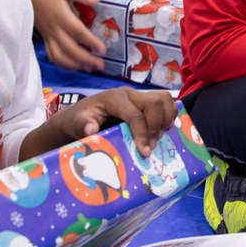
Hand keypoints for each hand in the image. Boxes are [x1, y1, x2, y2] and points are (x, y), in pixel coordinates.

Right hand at [18, 0, 106, 71]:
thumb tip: (96, 0)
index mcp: (61, 16)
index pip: (77, 32)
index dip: (90, 42)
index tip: (102, 49)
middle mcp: (54, 29)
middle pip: (69, 49)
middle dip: (85, 59)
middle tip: (100, 64)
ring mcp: (48, 36)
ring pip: (59, 56)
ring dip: (74, 65)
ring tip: (89, 68)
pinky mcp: (45, 39)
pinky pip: (52, 55)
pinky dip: (63, 64)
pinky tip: (73, 66)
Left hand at [51, 88, 177, 155]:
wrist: (80, 115)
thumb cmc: (79, 120)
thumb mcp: (76, 123)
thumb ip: (83, 125)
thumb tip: (91, 129)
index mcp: (114, 98)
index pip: (136, 114)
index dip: (142, 133)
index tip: (144, 152)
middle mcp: (130, 94)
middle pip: (156, 101)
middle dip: (157, 126)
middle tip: (150, 145)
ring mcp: (139, 96)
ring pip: (164, 99)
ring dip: (165, 120)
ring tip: (156, 139)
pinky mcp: (145, 102)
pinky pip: (166, 104)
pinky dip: (168, 117)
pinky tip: (159, 132)